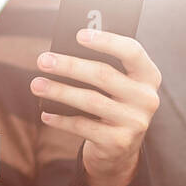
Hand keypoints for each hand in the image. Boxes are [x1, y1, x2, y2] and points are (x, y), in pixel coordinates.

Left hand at [32, 30, 160, 185]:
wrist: (121, 150)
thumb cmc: (112, 104)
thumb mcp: (117, 86)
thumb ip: (103, 67)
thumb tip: (64, 54)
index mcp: (149, 76)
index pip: (132, 51)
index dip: (106, 41)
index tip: (78, 34)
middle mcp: (147, 98)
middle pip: (103, 75)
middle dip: (69, 65)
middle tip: (43, 60)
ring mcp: (134, 122)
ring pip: (90, 101)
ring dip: (59, 91)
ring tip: (36, 84)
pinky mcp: (118, 142)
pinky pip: (83, 127)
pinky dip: (61, 120)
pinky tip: (45, 114)